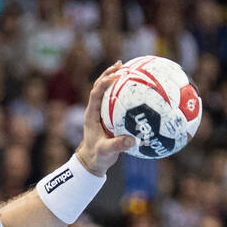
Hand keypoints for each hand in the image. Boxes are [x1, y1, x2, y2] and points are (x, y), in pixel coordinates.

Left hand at [76, 61, 137, 176]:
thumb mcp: (106, 152)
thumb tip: (132, 140)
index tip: (116, 75)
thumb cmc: (97, 157)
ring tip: (126, 67)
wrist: (93, 162)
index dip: (104, 83)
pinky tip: (135, 87)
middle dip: (109, 74)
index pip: (96, 94)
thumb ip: (117, 146)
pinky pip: (115, 100)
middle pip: (99, 86)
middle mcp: (95, 110)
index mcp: (91, 115)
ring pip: (106, 91)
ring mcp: (101, 112)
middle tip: (121, 64)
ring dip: (115, 79)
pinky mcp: (108, 116)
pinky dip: (123, 91)